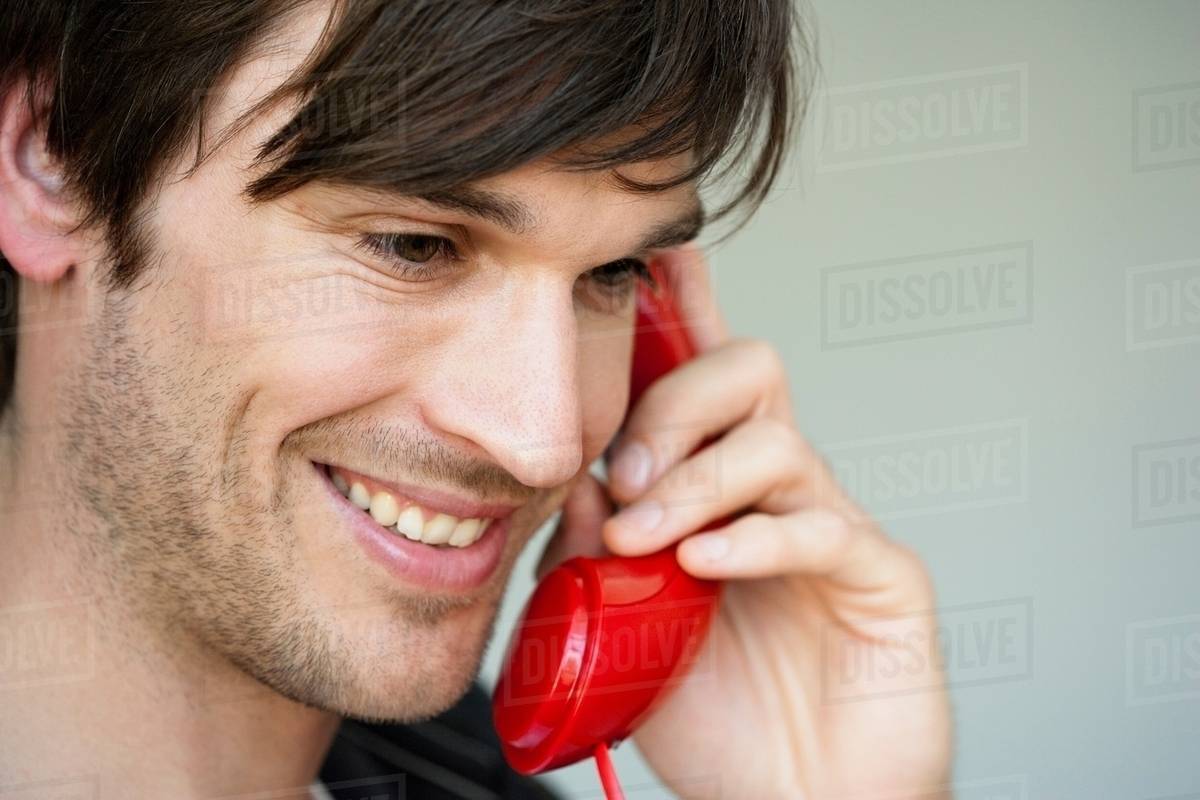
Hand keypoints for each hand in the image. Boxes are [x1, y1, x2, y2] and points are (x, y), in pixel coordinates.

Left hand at [540, 246, 952, 799]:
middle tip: (626, 467)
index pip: (701, 376)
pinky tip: (708, 565)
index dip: (684, 310)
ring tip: (651, 537)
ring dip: (697, 480)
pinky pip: (822, 526)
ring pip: (778, 441)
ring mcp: (831, 527)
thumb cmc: (713, 716)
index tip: (654, 259)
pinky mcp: (879, 577)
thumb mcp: (623, 624)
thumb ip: (597, 550)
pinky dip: (754, 538)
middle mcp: (776, 490)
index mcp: (714, 488)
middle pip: (749, 372)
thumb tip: (578, 480)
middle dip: (676, 400)